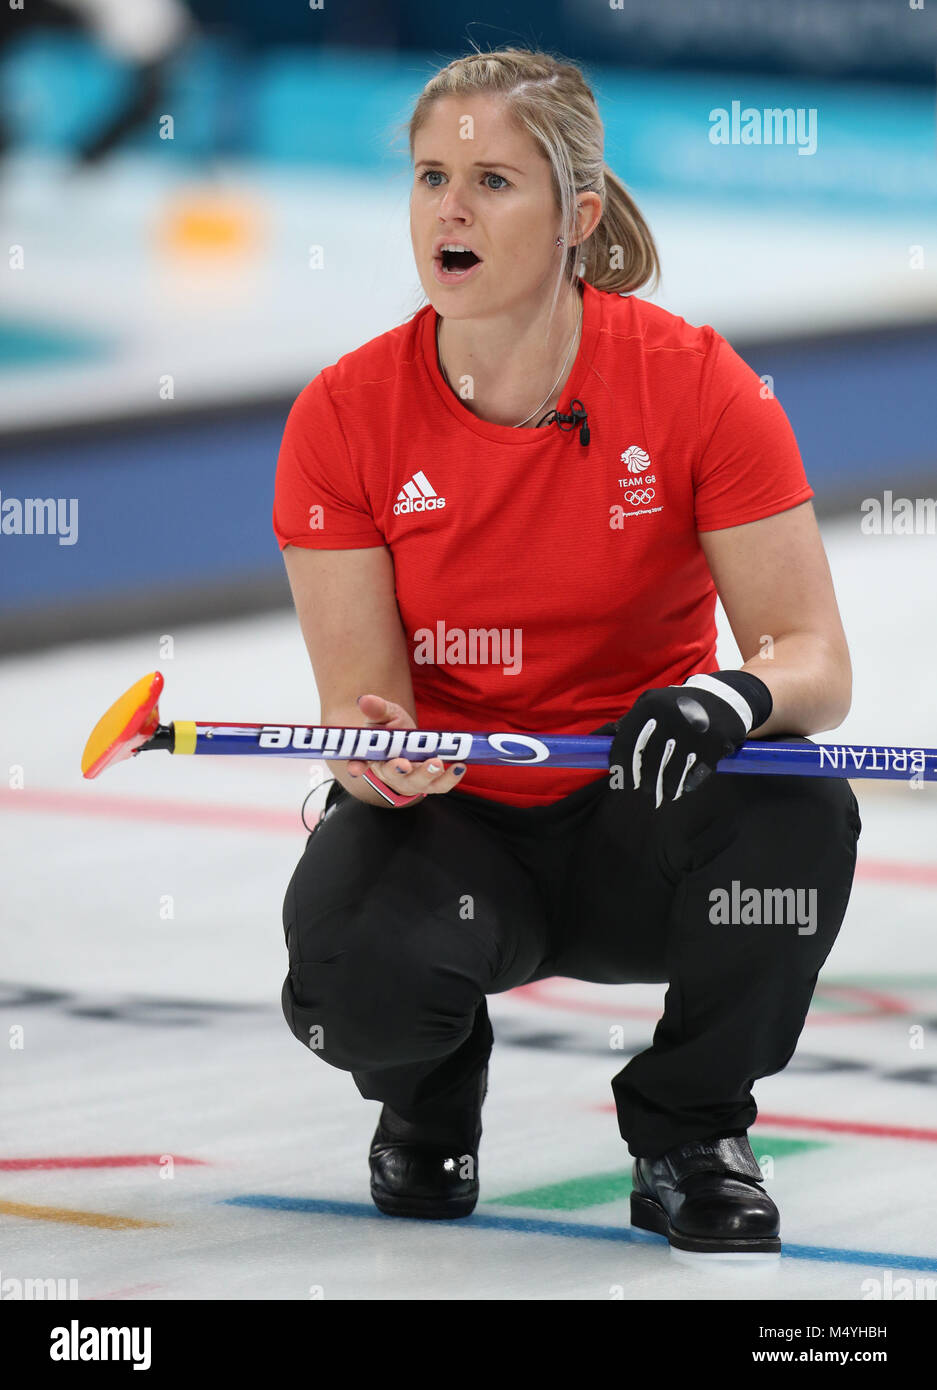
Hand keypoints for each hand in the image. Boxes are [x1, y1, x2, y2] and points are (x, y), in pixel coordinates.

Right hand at [346, 694, 466, 797]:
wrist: (412, 743)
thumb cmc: (393, 731)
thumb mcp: (385, 715)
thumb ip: (377, 709)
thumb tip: (364, 700)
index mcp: (374, 757)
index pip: (361, 763)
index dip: (357, 766)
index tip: (355, 768)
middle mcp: (391, 773)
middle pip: (393, 776)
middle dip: (398, 771)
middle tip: (404, 764)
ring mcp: (411, 780)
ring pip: (418, 783)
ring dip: (427, 775)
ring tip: (437, 763)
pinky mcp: (430, 783)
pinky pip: (440, 785)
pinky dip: (450, 778)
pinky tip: (460, 766)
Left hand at [608, 672, 770, 808]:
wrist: (724, 699)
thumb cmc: (677, 706)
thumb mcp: (650, 705)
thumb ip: (625, 724)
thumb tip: (595, 742)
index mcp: (650, 705)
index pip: (626, 744)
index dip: (621, 768)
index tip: (621, 782)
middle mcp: (670, 717)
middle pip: (649, 764)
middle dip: (645, 783)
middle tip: (645, 790)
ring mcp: (694, 732)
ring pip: (671, 775)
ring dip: (665, 789)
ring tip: (663, 793)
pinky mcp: (714, 746)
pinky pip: (693, 776)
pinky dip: (686, 785)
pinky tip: (683, 786)